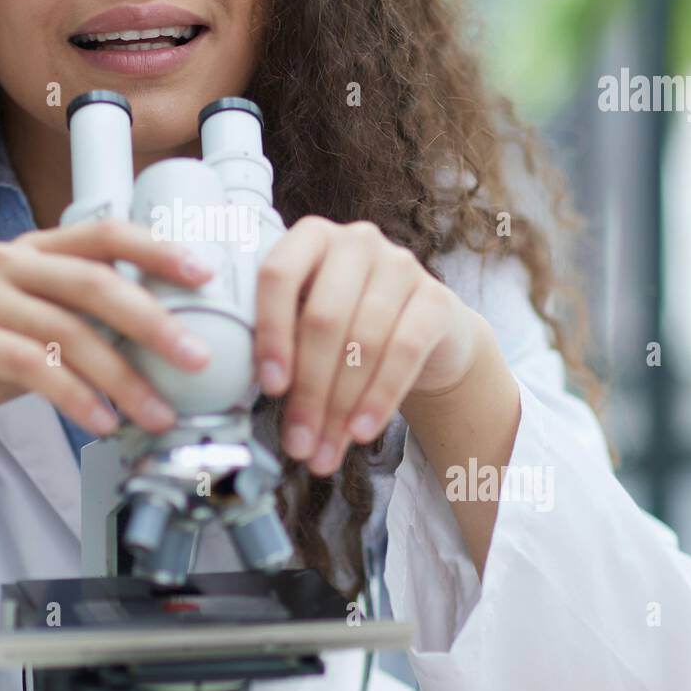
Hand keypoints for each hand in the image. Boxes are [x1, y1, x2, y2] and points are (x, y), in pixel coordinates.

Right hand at [0, 217, 214, 447]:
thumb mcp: (26, 324)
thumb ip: (78, 322)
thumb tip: (156, 347)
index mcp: (32, 251)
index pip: (105, 232)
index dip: (157, 249)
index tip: (205, 274)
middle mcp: (8, 263)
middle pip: (96, 281)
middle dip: (156, 321)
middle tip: (197, 357)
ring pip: (69, 330)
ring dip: (123, 377)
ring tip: (157, 414)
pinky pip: (30, 365)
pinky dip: (73, 396)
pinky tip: (99, 421)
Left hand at [253, 216, 485, 475]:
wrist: (426, 332)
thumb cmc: (348, 328)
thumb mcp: (309, 321)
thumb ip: (283, 344)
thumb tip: (254, 401)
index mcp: (310, 238)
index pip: (279, 275)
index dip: (271, 333)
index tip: (270, 388)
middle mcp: (356, 242)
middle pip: (323, 318)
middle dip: (308, 390)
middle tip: (298, 442)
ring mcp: (401, 265)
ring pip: (363, 341)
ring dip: (340, 406)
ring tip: (324, 452)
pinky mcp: (437, 298)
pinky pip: (404, 351)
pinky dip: (380, 397)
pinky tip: (362, 430)